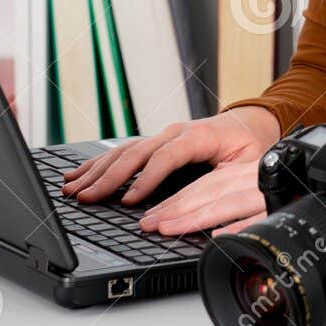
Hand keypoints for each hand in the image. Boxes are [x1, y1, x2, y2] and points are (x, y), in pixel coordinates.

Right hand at [59, 106, 281, 230]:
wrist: (252, 121)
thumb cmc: (252, 143)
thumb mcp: (251, 162)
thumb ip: (232, 179)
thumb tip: (216, 204)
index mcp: (199, 135)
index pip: (167, 157)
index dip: (147, 178)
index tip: (130, 201)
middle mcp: (175, 132)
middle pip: (136, 153)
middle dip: (108, 177)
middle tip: (85, 197)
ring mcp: (163, 136)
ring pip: (123, 151)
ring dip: (97, 171)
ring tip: (72, 188)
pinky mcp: (156, 143)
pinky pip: (123, 152)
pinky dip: (100, 164)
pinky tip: (79, 174)